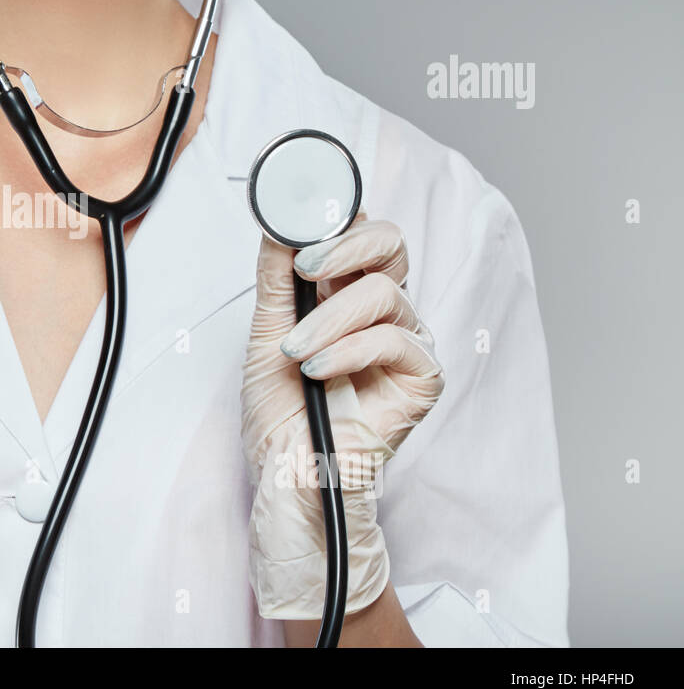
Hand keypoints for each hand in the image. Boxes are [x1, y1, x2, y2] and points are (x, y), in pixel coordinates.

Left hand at [240, 214, 444, 618]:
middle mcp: (383, 310)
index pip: (362, 232)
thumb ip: (277, 278)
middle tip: (306, 266)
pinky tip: (318, 370)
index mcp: (347, 291)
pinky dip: (350, 350)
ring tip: (294, 350)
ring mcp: (406, 342)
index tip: (301, 221)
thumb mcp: (265, 330)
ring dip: (330, 319)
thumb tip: (278, 225)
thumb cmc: (279, 407)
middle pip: (391, 244)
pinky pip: (397, 341)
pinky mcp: (422, 378)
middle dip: (345, 247)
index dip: (338, 219)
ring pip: (385, 294)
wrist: (287, 469)